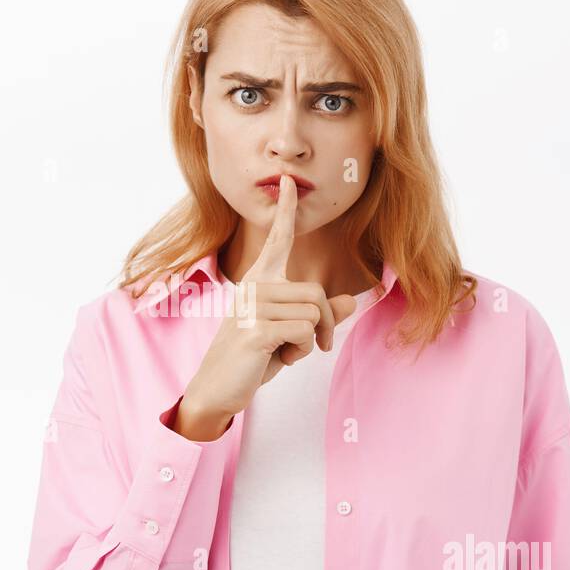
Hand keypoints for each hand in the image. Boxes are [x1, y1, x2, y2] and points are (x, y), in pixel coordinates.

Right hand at [177, 175, 358, 432]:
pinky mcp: (255, 331)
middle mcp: (254, 287)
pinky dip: (300, 352)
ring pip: (313, 315)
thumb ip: (319, 317)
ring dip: (309, 342)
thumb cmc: (253, 359)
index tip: (288, 180)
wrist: (216, 389)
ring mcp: (252, 307)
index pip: (277, 239)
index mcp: (260, 281)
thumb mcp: (289, 335)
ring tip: (282, 352)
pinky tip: (277, 359)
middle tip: (309, 346)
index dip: (284, 210)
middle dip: (324, 325)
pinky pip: (304, 332)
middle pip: (316, 294)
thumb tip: (352, 301)